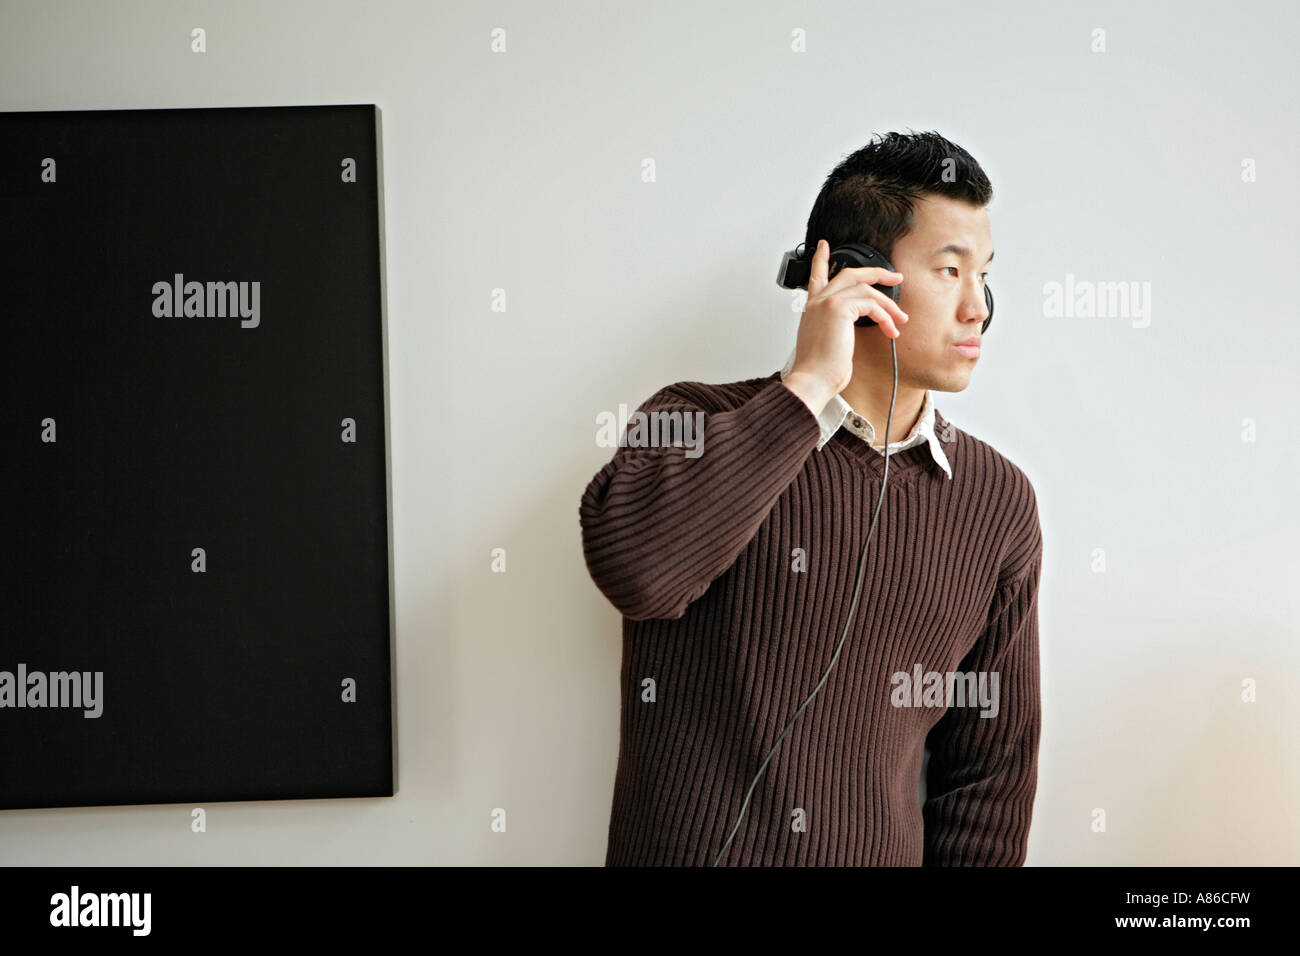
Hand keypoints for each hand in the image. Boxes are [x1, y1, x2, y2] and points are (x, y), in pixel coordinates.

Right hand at [783, 239, 908, 415]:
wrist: (813, 379)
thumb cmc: (820, 368)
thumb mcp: (827, 342)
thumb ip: (837, 326)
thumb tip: (856, 325)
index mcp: (812, 309)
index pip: (815, 277)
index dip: (820, 260)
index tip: (824, 246)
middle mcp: (817, 302)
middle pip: (849, 273)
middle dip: (876, 273)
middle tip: (895, 277)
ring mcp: (827, 303)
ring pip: (865, 288)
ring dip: (888, 304)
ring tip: (900, 318)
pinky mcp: (839, 309)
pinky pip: (871, 303)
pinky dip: (885, 316)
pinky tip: (890, 329)